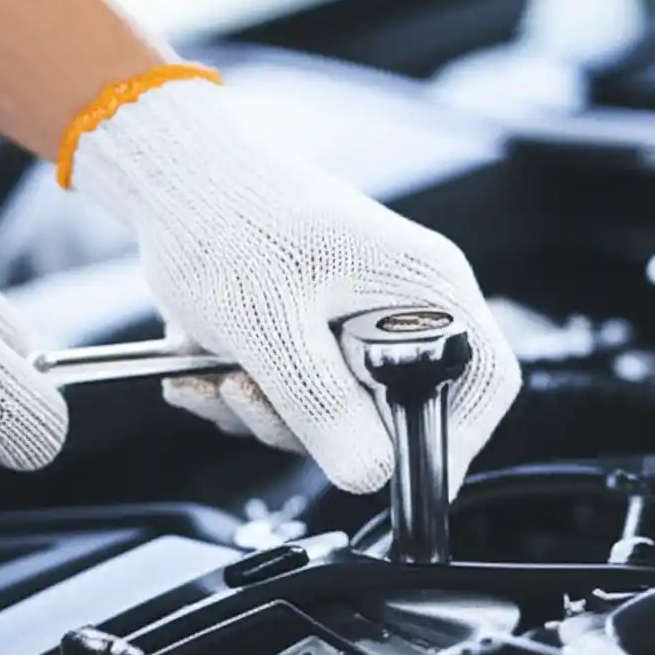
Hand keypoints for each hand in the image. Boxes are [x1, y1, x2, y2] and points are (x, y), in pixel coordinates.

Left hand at [72, 76, 519, 494]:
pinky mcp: (308, 332)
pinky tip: (200, 367)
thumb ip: (320, 405)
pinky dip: (241, 395)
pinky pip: (289, 394)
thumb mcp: (271, 325)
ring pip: (328, 413)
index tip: (389, 473)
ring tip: (213, 373)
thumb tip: (368, 475)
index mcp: (423, 288)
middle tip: (248, 394)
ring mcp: (352, 320)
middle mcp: (399, 305)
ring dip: (261, 413)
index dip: (447, 443)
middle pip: (390, 414)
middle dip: (309, 427)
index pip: (482, 383)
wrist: (172, 179)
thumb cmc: (228, 223)